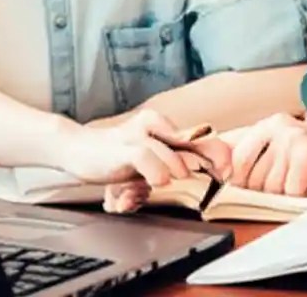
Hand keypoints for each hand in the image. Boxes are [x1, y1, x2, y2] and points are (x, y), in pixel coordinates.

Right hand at [102, 122, 232, 212]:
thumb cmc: (117, 156)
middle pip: (194, 141)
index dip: (219, 154)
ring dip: (179, 167)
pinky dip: (157, 170)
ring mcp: (139, 136)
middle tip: (221, 175)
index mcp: (164, 127)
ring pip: (171, 151)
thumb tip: (203, 171)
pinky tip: (159, 181)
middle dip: (211, 160)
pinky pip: (146, 156)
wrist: (77, 149)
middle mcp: (155, 126)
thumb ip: (173, 161)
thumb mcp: (150, 159)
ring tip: (176, 179)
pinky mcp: (123, 148)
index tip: (229, 172)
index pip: (201, 138)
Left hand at [228, 113, 306, 195]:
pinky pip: (290, 192)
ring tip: (303, 181)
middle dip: (271, 189)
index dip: (242, 179)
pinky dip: (302, 195)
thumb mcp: (279, 151)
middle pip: (254, 178)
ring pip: (271, 188)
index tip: (251, 186)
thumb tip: (220, 170)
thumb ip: (250, 156)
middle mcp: (281, 127)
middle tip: (291, 180)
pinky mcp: (305, 157)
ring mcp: (293, 140)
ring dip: (288, 192)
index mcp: (270, 123)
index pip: (239, 157)